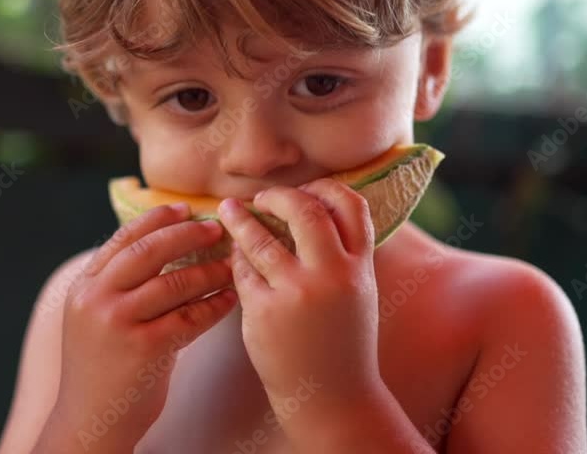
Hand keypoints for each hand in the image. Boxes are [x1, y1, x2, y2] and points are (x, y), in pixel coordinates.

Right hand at [46, 204, 236, 451]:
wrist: (90, 420)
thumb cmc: (101, 368)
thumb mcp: (95, 318)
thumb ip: (118, 285)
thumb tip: (161, 247)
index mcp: (85, 286)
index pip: (124, 238)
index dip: (158, 219)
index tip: (185, 209)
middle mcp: (97, 299)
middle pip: (150, 250)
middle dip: (187, 235)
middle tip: (216, 229)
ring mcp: (118, 323)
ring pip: (173, 283)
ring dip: (208, 272)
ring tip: (231, 265)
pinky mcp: (143, 348)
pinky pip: (188, 318)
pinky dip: (213, 307)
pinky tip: (230, 300)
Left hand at [218, 179, 382, 421]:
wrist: (332, 398)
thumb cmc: (341, 342)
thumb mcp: (357, 293)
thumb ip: (342, 254)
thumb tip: (314, 208)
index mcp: (359, 267)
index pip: (350, 205)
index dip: (324, 188)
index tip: (303, 189)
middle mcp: (332, 275)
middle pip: (304, 210)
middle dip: (277, 196)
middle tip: (260, 197)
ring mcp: (296, 294)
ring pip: (261, 239)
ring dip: (239, 220)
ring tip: (227, 211)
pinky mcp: (264, 313)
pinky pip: (242, 272)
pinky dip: (235, 260)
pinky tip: (232, 256)